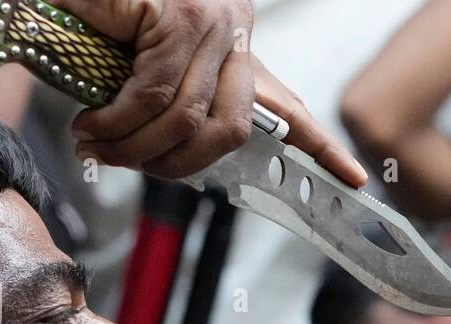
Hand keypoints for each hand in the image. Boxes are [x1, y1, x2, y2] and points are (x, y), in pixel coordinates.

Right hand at [58, 1, 366, 185]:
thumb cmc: (117, 8)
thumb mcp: (155, 59)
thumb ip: (178, 99)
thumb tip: (175, 152)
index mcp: (237, 47)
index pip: (290, 109)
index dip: (323, 149)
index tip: (356, 180)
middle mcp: (233, 32)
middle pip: (229, 130)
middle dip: (173, 164)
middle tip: (122, 162)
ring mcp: (209, 22)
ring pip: (185, 116)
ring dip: (134, 144)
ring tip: (96, 144)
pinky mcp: (176, 14)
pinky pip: (153, 92)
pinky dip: (118, 119)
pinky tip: (94, 123)